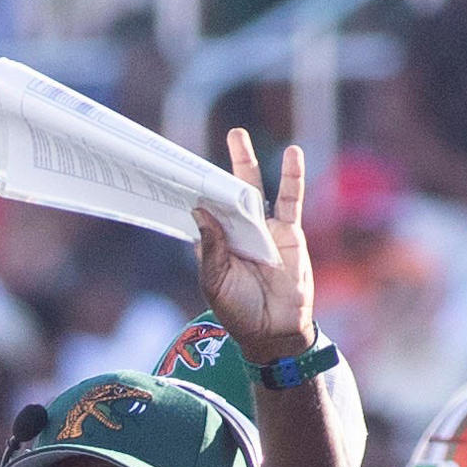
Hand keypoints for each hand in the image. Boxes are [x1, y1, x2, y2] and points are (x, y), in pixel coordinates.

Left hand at [188, 132, 317, 358]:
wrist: (274, 331)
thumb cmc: (240, 312)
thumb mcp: (216, 284)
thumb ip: (210, 249)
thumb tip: (201, 211)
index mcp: (215, 242)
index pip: (201, 209)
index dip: (190, 191)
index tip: (173, 169)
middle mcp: (236, 231)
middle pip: (223, 192)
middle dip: (213, 168)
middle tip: (193, 145)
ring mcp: (263, 229)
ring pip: (254, 189)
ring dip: (247, 162)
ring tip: (237, 135)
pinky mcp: (289, 232)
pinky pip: (290, 200)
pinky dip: (293, 177)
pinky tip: (292, 155)